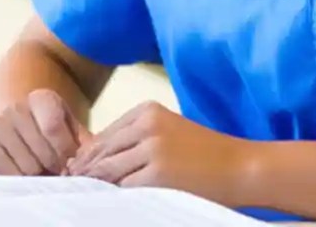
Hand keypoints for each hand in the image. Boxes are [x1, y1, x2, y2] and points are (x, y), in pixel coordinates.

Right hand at [0, 89, 92, 175]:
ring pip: (27, 168)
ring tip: (47, 170)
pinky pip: (12, 177)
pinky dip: (26, 181)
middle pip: (42, 153)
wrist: (17, 115)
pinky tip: (32, 173)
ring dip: (42, 175)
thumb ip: (85, 144)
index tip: (73, 160)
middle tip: (62, 170)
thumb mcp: (71, 126)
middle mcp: (15, 110)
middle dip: (57, 167)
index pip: (52, 128)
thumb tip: (93, 168)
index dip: (67, 151)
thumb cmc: (52, 125)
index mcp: (40, 99)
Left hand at [67, 101, 251, 203]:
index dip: (88, 156)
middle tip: (73, 185)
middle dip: (87, 171)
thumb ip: (136, 138)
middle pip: (103, 151)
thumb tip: (93, 158)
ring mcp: (152, 149)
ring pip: (109, 170)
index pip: (105, 135)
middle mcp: (147, 124)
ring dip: (95, 184)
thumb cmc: (205, 154)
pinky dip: (113, 196)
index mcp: (147, 110)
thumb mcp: (168, 132)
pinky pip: (124, 188)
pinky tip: (109, 203)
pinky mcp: (158, 174)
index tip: (77, 171)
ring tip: (86, 195)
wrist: (242, 167)